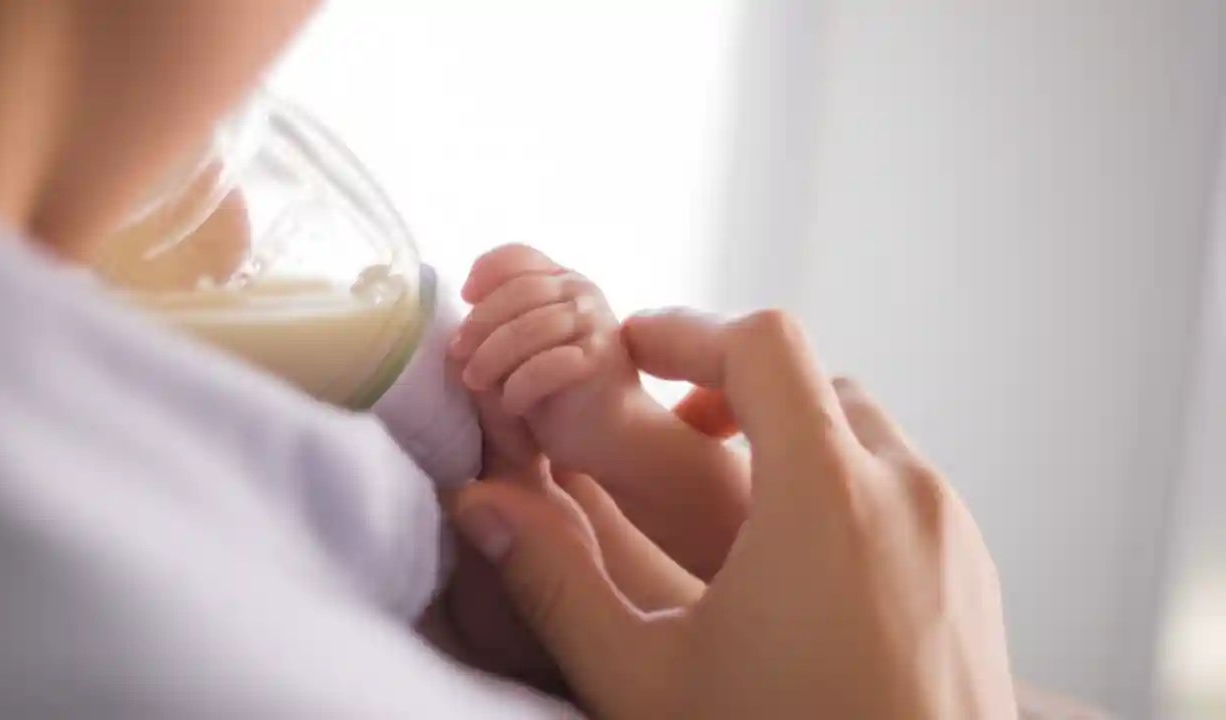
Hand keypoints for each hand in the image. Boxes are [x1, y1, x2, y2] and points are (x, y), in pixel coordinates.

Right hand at [448, 308, 1017, 718]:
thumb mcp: (645, 679)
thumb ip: (557, 581)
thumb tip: (484, 507)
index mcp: (824, 493)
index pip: (763, 344)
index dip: (687, 331)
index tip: (633, 349)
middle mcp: (906, 493)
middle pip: (816, 381)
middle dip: (738, 388)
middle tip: (675, 433)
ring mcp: (954, 534)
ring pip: (866, 436)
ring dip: (796, 439)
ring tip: (735, 508)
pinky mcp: (976, 576)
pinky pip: (907, 490)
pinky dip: (849, 488)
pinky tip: (803, 568)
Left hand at [450, 244, 643, 472]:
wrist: (608, 429)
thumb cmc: (558, 387)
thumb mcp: (526, 344)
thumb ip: (504, 318)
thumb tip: (464, 311)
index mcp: (564, 281)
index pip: (520, 257)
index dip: (486, 271)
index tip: (465, 298)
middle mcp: (583, 292)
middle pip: (518, 291)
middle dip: (480, 323)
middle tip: (457, 353)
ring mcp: (594, 323)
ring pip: (528, 328)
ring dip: (492, 358)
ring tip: (475, 382)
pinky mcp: (598, 358)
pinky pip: (545, 365)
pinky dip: (519, 386)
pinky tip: (511, 403)